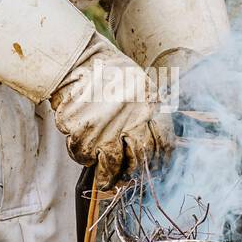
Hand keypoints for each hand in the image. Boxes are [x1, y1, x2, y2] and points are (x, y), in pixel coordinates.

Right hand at [50, 35, 174, 187]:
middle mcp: (131, 120)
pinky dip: (85, 160)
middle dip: (136, 172)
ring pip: (113, 165)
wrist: (77, 62)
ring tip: (107, 180)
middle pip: (140, 159)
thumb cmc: (109, 73)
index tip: (157, 168)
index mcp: (150, 106)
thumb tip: (153, 143)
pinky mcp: (82, 134)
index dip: (161, 160)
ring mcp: (106, 130)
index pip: (164, 143)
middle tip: (129, 177)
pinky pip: (85, 158)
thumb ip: (150, 111)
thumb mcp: (141, 85)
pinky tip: (87, 155)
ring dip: (110, 176)